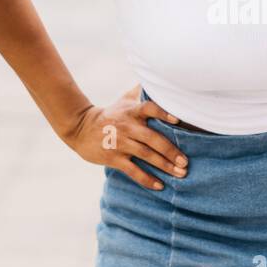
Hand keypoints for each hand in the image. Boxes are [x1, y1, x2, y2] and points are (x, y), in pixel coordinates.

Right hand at [63, 87, 188, 189]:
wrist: (80, 128)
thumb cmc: (111, 114)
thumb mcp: (124, 100)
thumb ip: (142, 91)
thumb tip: (161, 80)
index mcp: (132, 111)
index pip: (149, 108)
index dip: (163, 113)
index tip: (178, 120)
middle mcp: (127, 126)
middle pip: (152, 138)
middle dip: (170, 151)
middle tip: (186, 162)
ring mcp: (120, 143)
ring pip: (145, 155)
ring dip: (164, 166)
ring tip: (180, 173)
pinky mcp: (113, 158)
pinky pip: (133, 171)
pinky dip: (147, 179)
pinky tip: (160, 186)